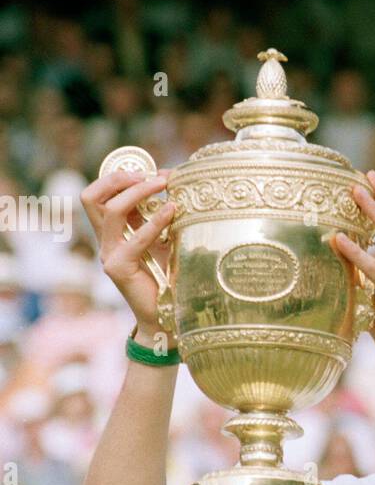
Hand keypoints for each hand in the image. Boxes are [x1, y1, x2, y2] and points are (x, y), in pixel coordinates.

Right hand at [80, 168, 174, 340]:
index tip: (152, 172)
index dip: (121, 177)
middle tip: (151, 175)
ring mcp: (108, 254)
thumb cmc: (168, 275)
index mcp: (112, 231)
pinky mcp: (118, 268)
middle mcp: (105, 240)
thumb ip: (159, 215)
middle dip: (120, 178)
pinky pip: (135, 238)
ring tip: (163, 185)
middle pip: (92, 196)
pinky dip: (154, 221)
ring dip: (138, 192)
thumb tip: (171, 181)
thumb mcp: (163, 238)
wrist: (167, 313)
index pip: (100, 194)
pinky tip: (172, 211)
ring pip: (110, 210)